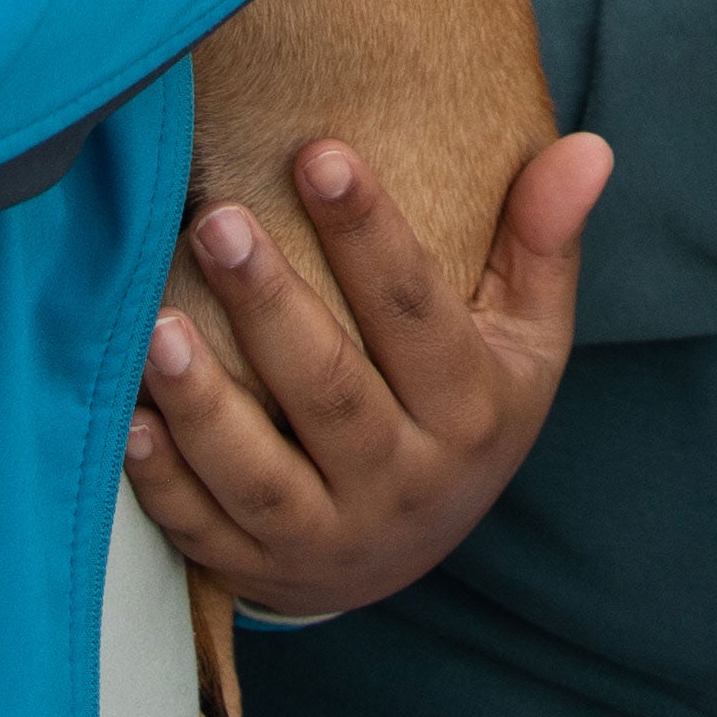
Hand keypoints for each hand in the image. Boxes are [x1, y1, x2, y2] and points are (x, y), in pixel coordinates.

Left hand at [126, 130, 613, 620]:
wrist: (409, 549)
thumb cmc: (464, 408)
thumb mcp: (525, 337)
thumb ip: (543, 243)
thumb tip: (588, 148)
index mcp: (469, 412)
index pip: (419, 315)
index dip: (372, 236)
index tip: (322, 154)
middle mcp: (403, 482)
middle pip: (333, 393)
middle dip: (272, 305)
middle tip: (217, 218)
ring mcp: (328, 535)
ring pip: (262, 476)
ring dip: (207, 405)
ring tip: (158, 327)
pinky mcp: (260, 568)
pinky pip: (206, 533)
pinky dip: (164, 487)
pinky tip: (128, 424)